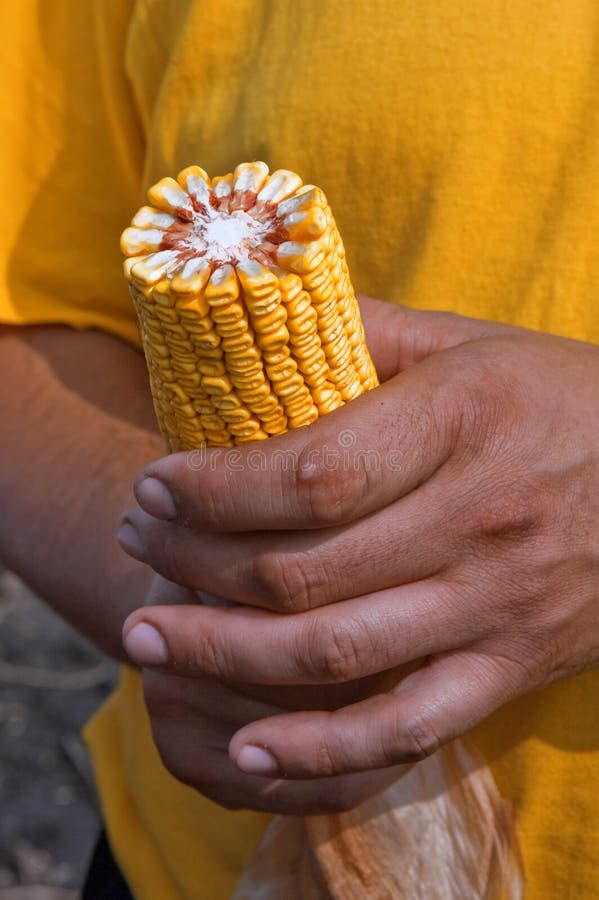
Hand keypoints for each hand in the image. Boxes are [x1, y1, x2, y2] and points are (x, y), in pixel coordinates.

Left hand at [119, 299, 598, 778]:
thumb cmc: (563, 399)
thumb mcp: (477, 345)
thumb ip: (372, 331)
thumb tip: (267, 313)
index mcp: (464, 424)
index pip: (314, 473)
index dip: (217, 487)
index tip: (155, 483)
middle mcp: (479, 521)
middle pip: (305, 567)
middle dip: (195, 562)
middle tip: (134, 544)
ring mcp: (496, 606)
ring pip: (337, 652)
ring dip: (224, 652)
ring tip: (146, 639)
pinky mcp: (510, 668)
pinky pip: (407, 726)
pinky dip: (322, 748)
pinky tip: (246, 744)